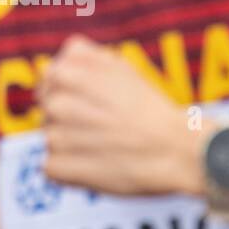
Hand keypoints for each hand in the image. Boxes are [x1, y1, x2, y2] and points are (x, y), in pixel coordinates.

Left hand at [37, 35, 201, 197]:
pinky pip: (52, 166)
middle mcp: (56, 99)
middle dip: (69, 116)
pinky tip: (97, 166)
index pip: (50, 76)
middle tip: (102, 126)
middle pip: (48, 106)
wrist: (179, 151)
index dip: (70, 89)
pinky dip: (71, 170)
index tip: (91, 101)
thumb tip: (57, 67)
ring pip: (52, 136)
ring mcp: (56, 134)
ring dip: (72, 143)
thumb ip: (83, 58)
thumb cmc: (151, 109)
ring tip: (104, 146)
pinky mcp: (59, 165)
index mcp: (67, 71)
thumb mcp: (120, 67)